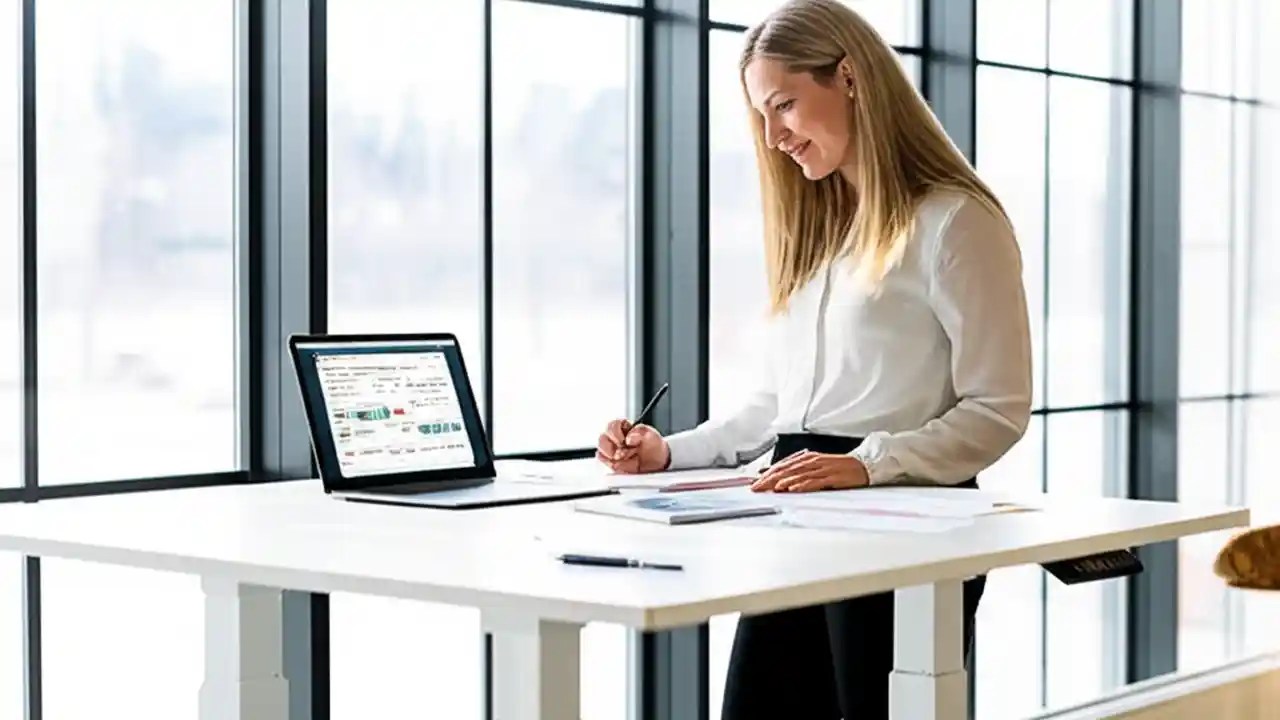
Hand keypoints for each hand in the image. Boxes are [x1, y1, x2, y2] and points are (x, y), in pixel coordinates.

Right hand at [596, 419, 669, 473]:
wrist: (658, 462)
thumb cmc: (653, 446)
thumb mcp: (651, 435)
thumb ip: (640, 432)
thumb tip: (629, 437)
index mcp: (624, 427)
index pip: (612, 425)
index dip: (615, 432)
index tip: (623, 440)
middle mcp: (615, 438)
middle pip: (602, 438)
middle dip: (611, 447)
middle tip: (622, 453)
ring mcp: (612, 450)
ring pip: (601, 451)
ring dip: (611, 456)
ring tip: (623, 458)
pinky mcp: (611, 462)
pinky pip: (605, 462)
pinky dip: (612, 464)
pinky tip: (622, 464)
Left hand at [750, 451, 868, 492]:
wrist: (863, 465)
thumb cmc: (838, 467)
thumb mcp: (815, 465)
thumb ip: (795, 469)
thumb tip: (774, 473)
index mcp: (806, 458)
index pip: (782, 466)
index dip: (767, 474)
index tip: (755, 482)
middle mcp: (812, 461)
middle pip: (787, 470)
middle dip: (770, 479)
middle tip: (757, 487)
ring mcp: (822, 469)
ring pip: (798, 475)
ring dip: (783, 481)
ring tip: (771, 488)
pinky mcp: (832, 478)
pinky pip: (815, 482)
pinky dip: (802, 485)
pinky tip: (793, 489)